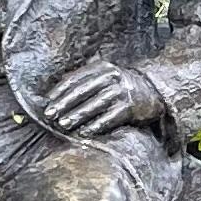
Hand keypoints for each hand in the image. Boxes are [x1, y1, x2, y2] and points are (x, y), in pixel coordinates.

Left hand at [34, 64, 161, 138]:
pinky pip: (110, 117)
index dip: (59, 91)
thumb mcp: (104, 78)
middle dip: (64, 104)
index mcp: (102, 68)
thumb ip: (84, 82)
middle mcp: (112, 77)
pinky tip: (85, 132)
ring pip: (95, 104)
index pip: (75, 78)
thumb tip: (54, 96)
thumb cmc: (120, 87)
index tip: (47, 103)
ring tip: (63, 125)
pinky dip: (96, 125)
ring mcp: (122, 91)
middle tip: (50, 115)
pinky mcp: (130, 106)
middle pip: (82, 91)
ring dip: (77, 116)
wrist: (153, 92)